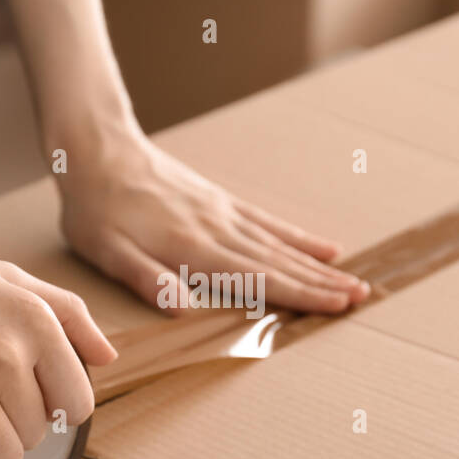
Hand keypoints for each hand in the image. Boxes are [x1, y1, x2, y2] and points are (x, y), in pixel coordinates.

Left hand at [55, 133, 370, 313]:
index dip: (299, 295)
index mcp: (192, 248)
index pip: (256, 278)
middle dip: (322, 284)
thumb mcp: (107, 250)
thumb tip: (180, 308)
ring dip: (318, 265)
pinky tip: (320, 246)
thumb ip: (144, 278)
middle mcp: (217, 230)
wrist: (99, 149)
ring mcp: (223, 213)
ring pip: (280, 244)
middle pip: (279, 262)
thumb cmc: (96, 209)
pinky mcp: (220, 202)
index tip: (335, 306)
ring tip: (354, 279)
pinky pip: (266, 223)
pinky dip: (297, 236)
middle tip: (362, 298)